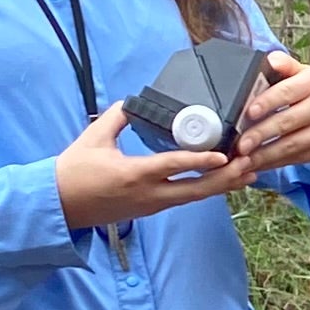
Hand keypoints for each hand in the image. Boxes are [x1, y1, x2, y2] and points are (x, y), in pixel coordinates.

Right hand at [54, 102, 238, 230]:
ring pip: (194, 198)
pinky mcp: (151, 209)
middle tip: (250, 164)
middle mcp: (148, 195)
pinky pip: (184, 199)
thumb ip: (118, 116)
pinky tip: (223, 181)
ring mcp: (151, 206)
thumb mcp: (94, 137)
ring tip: (248, 173)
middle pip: (196, 191)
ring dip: (221, 186)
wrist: (59, 206)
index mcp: (134, 174)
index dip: (201, 162)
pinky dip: (206, 190)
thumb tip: (135, 100)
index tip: (226, 157)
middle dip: (226, 179)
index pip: (173, 168)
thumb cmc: (74, 171)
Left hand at [221, 50, 309, 183]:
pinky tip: (259, 164)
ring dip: (265, 155)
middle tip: (240, 144)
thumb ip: (285, 65)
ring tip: (244, 159)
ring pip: (292, 145)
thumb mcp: (306, 73)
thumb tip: (268, 60)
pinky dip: (275, 163)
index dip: (267, 102)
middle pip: (287, 122)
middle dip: (261, 134)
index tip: (249, 113)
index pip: (287, 92)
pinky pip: (297, 159)